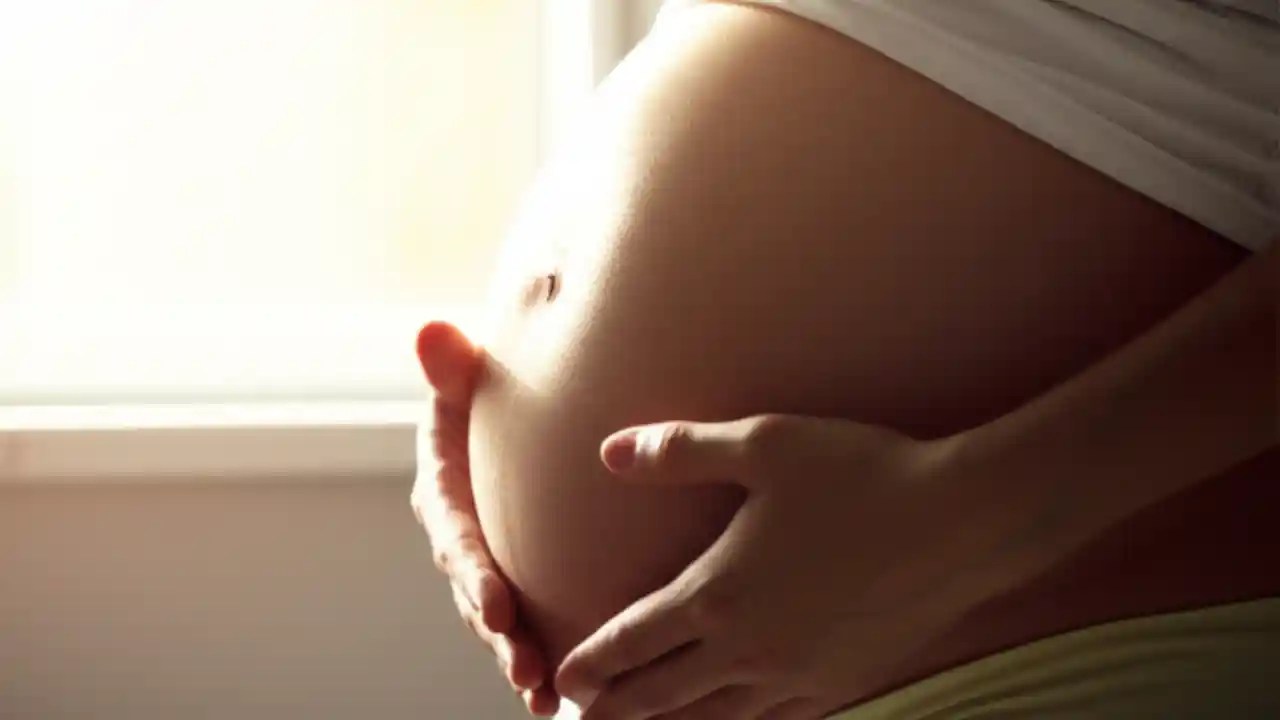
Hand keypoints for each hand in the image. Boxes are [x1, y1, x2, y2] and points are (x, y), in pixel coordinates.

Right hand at [410, 321, 559, 715]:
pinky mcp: (520, 573)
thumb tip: (431, 331)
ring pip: (499, 620)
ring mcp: (489, 559)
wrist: (517, 406)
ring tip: (548, 698)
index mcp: (443, 490)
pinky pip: (529, 618)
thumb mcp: (469, 374)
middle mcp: (461, 534)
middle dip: (499, 637)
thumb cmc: (491, 387)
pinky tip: (570, 692)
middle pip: (474, 593)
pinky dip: (545, 655)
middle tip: (528, 672)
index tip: (498, 606)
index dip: (473, 573)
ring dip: (521, 658)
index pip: (455, 536)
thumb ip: (452, 362)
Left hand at [554, 414, 1024, 719]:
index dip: (592, 665)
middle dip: (617, 710)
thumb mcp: (763, 445)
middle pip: (662, 695)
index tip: (561, 682)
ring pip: (713, 719)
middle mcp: (748, 647)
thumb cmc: (859, 473)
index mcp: (718, 594)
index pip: (634, 641)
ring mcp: (796, 673)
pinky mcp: (841, 683)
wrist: (959, 521)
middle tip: (584, 719)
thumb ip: (680, 451)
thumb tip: (608, 451)